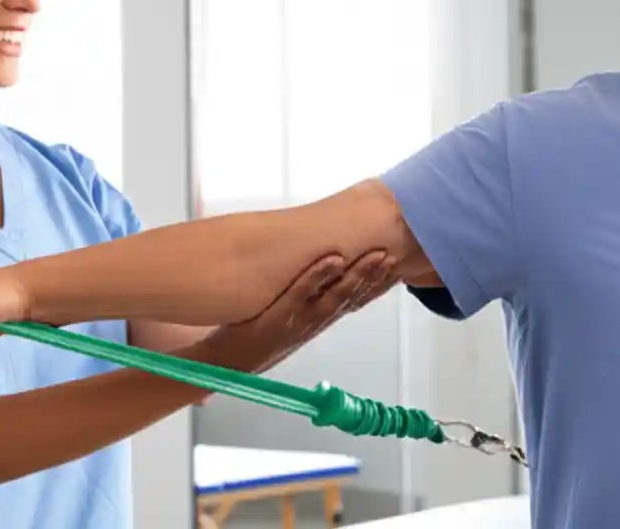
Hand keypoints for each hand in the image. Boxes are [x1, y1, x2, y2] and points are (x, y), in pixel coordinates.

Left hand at [200, 250, 396, 373]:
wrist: (222, 364)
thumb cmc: (252, 338)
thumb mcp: (286, 320)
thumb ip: (305, 301)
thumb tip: (321, 274)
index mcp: (316, 323)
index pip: (353, 301)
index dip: (375, 285)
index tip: (397, 266)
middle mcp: (312, 324)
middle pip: (350, 298)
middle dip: (373, 277)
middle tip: (394, 255)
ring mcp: (297, 322)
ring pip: (333, 297)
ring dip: (357, 276)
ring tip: (375, 256)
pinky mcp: (277, 320)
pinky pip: (300, 294)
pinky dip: (317, 276)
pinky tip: (331, 258)